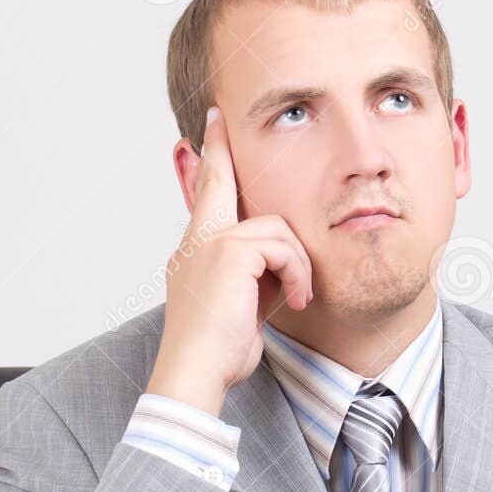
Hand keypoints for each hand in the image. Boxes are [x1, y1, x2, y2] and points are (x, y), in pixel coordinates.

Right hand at [145, 105, 312, 417]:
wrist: (196, 372)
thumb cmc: (217, 352)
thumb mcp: (242, 307)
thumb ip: (256, 277)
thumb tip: (281, 266)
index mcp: (195, 253)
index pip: (204, 199)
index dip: (209, 162)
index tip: (210, 129)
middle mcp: (196, 241)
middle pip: (217, 183)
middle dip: (217, 149)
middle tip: (217, 119)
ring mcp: (209, 243)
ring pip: (275, 228)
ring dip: (296, 264)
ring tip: (298, 297)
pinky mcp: (229, 252)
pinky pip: (282, 246)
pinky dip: (296, 273)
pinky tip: (295, 300)